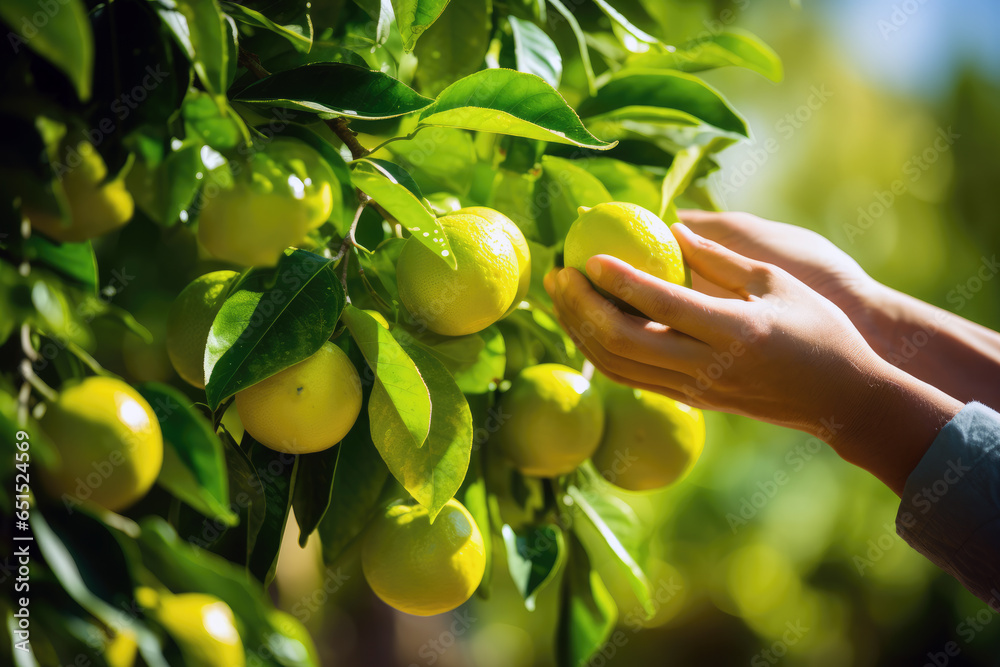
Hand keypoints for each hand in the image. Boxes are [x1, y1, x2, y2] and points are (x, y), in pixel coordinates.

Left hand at [545, 223, 961, 493]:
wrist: (841, 399)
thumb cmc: (819, 328)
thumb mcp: (776, 280)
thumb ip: (719, 258)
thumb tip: (671, 229)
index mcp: (734, 330)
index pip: (662, 305)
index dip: (618, 281)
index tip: (586, 257)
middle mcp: (708, 365)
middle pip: (623, 341)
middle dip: (581, 308)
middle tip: (558, 274)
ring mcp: (696, 389)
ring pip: (619, 367)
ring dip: (581, 332)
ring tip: (562, 297)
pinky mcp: (692, 401)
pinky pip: (632, 380)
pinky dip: (601, 354)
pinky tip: (588, 326)